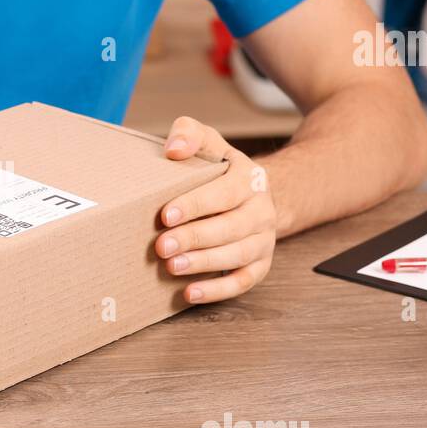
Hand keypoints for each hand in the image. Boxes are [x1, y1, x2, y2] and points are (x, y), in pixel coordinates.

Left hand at [154, 116, 276, 303]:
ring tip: (173, 268)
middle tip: (162, 247)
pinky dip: (218, 290)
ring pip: (238, 255)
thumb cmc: (219, 170)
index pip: (225, 192)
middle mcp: (262, 210)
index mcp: (249, 178)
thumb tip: (173, 148)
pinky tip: (191, 293)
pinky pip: (244, 281)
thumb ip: (189, 134)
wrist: (252, 193)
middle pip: (231, 227)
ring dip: (204, 264)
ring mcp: (264, 239)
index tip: (166, 215)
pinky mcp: (260, 264)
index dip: (196, 204)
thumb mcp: (207, 143)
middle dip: (195, 238)